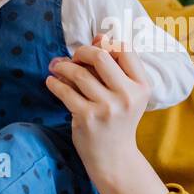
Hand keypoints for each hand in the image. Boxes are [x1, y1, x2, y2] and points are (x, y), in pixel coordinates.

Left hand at [45, 34, 151, 169]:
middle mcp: (127, 95)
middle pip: (100, 56)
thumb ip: (115, 66)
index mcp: (141, 85)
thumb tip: (99, 37)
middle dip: (82, 52)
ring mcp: (107, 107)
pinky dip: (55, 83)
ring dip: (64, 66)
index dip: (105, 43)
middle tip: (74, 58)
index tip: (94, 49)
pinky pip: (65, 91)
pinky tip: (52, 81)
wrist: (113, 156)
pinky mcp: (87, 117)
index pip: (124, 49)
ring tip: (57, 67)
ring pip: (79, 73)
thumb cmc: (118, 119)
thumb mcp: (126, 93)